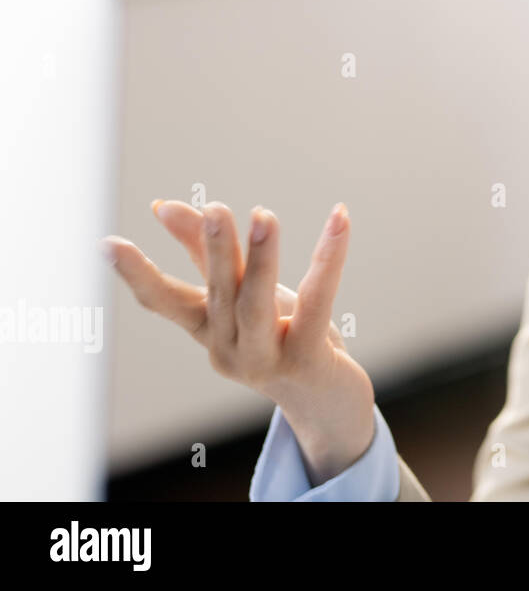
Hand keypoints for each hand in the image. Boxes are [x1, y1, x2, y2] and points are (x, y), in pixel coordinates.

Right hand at [102, 200, 375, 484]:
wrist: (327, 403)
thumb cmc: (280, 338)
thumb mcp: (242, 295)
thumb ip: (205, 251)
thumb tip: (162, 206)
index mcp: (209, 332)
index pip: (165, 302)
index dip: (138, 274)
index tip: (107, 243)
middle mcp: (230, 350)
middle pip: (219, 293)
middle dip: (214, 250)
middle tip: (215, 209)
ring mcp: (267, 360)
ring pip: (258, 304)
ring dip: (261, 258)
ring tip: (264, 216)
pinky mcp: (308, 359)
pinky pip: (318, 301)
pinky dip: (328, 258)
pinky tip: (339, 219)